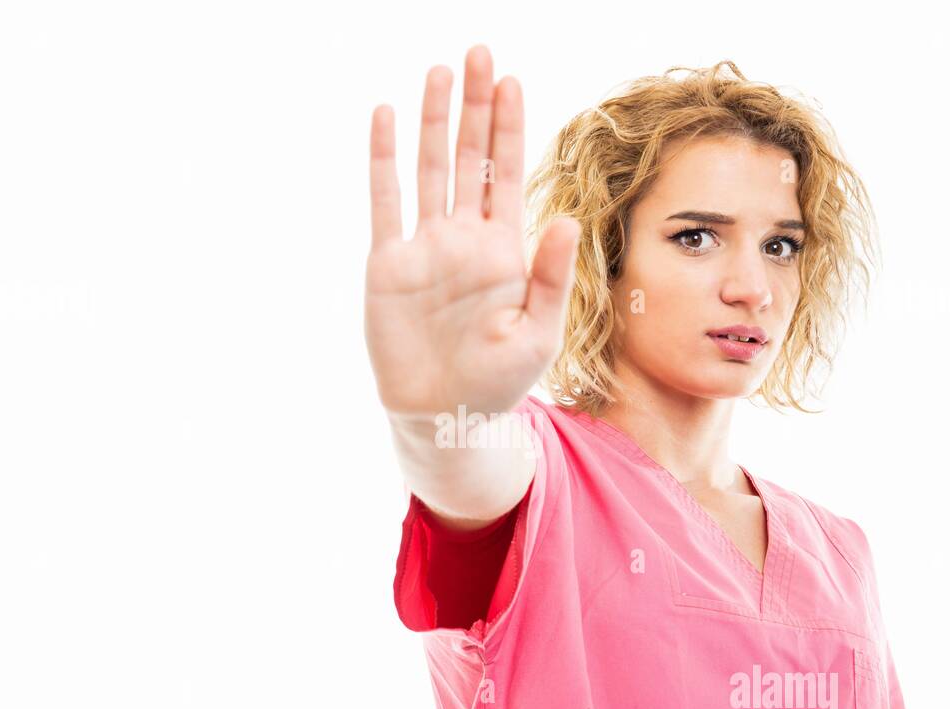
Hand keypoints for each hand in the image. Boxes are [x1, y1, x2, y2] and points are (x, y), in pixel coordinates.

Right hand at [364, 44, 579, 421]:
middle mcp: (464, 237)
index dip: (509, 126)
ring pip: (429, 168)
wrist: (443, 414)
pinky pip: (385, 201)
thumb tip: (564, 219)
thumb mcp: (538, 334)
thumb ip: (550, 276)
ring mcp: (425, 246)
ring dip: (433, 120)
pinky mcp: (389, 263)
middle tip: (478, 53)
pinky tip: (387, 117)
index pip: (507, 172)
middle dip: (475, 106)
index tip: (512, 80)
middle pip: (470, 156)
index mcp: (503, 249)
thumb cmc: (497, 382)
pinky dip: (385, 159)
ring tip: (439, 71)